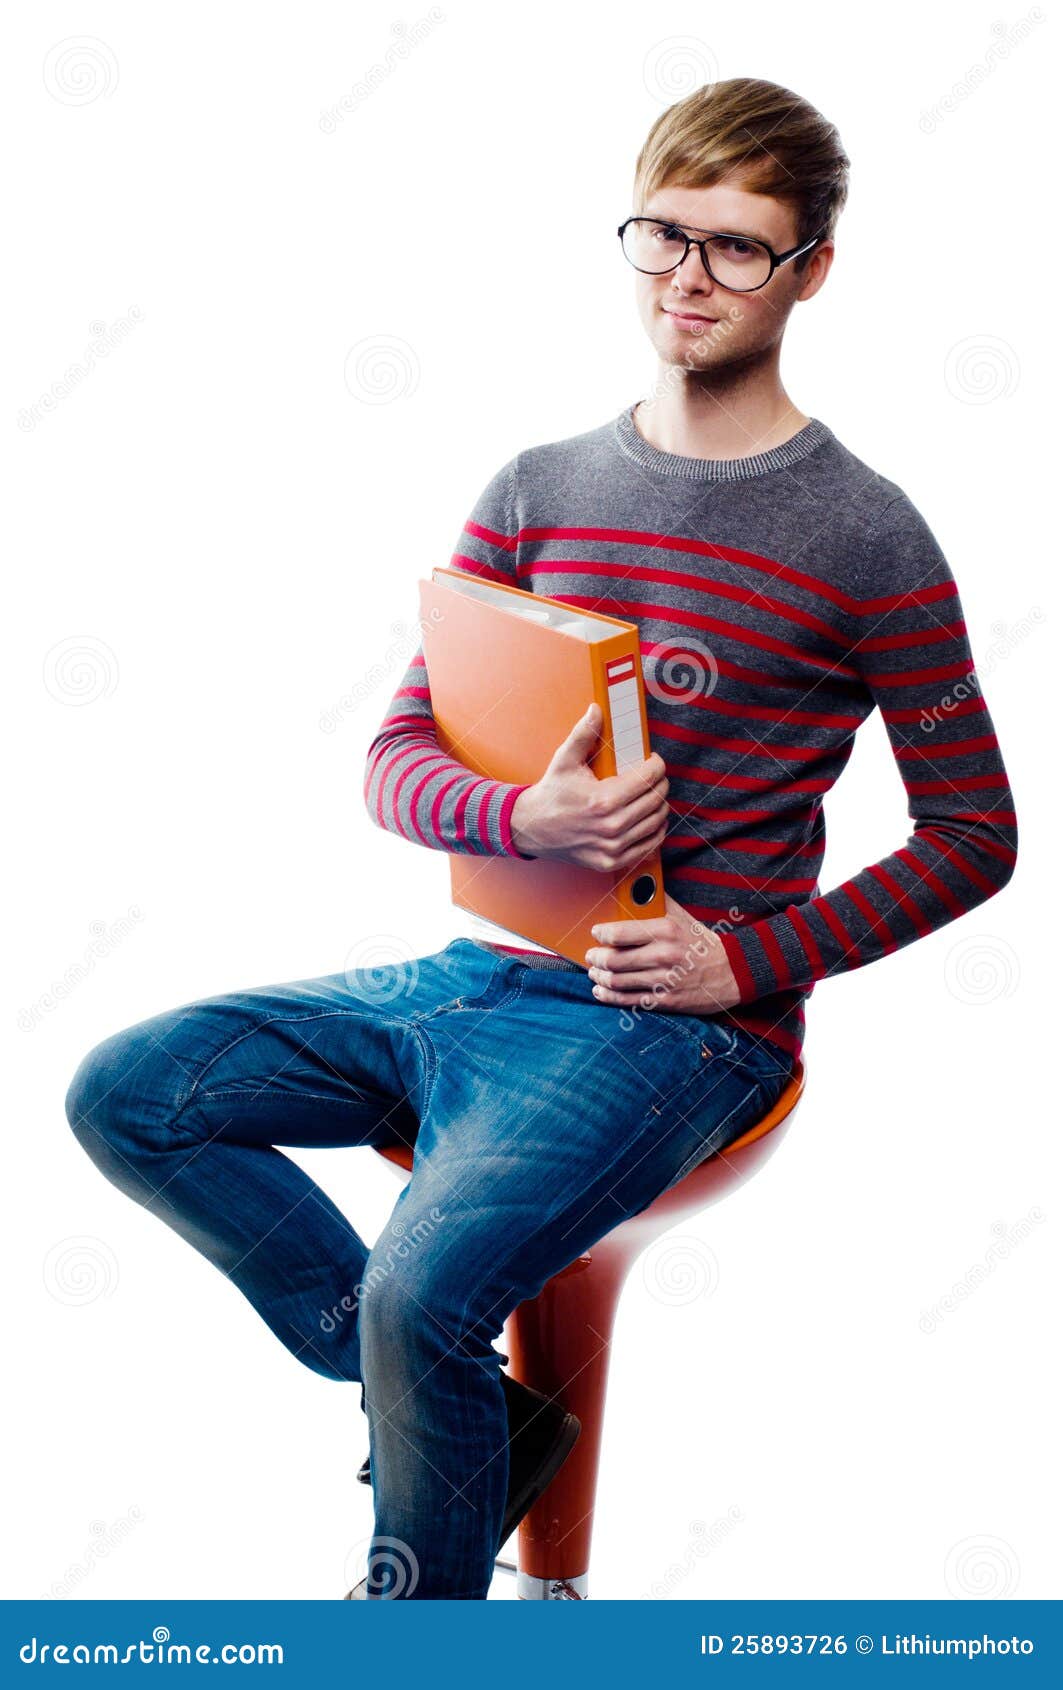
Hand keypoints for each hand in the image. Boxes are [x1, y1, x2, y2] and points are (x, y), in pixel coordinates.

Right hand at [509, 700, 668, 871]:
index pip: (650, 778)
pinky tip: (648, 818)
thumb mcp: (564, 760)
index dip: (656, 764)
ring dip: (659, 804)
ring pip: (657, 821)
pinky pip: (649, 844)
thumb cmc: (551, 794)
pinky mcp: (612, 861)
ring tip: (650, 794)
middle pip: (657, 798)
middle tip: (652, 775)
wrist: (531, 829)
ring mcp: (613, 847)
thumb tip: (596, 710)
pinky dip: (655, 830)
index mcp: (604, 800)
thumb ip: (583, 733)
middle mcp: (612, 826)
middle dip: (660, 782)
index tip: (652, 760)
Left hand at [583, 893, 740, 1013]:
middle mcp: (663, 956)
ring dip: (599, 977)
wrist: (732, 972)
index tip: (596, 933)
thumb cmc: (701, 942)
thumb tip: (634, 887)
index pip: (619, 933)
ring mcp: (663, 980)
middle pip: (614, 960)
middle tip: (591, 955)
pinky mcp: (665, 1000)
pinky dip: (609, 996)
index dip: (601, 935)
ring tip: (595, 972)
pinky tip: (600, 990)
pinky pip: (628, 1000)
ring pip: (617, 981)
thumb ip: (657, 903)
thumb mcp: (682, 917)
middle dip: (596, 958)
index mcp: (665, 931)